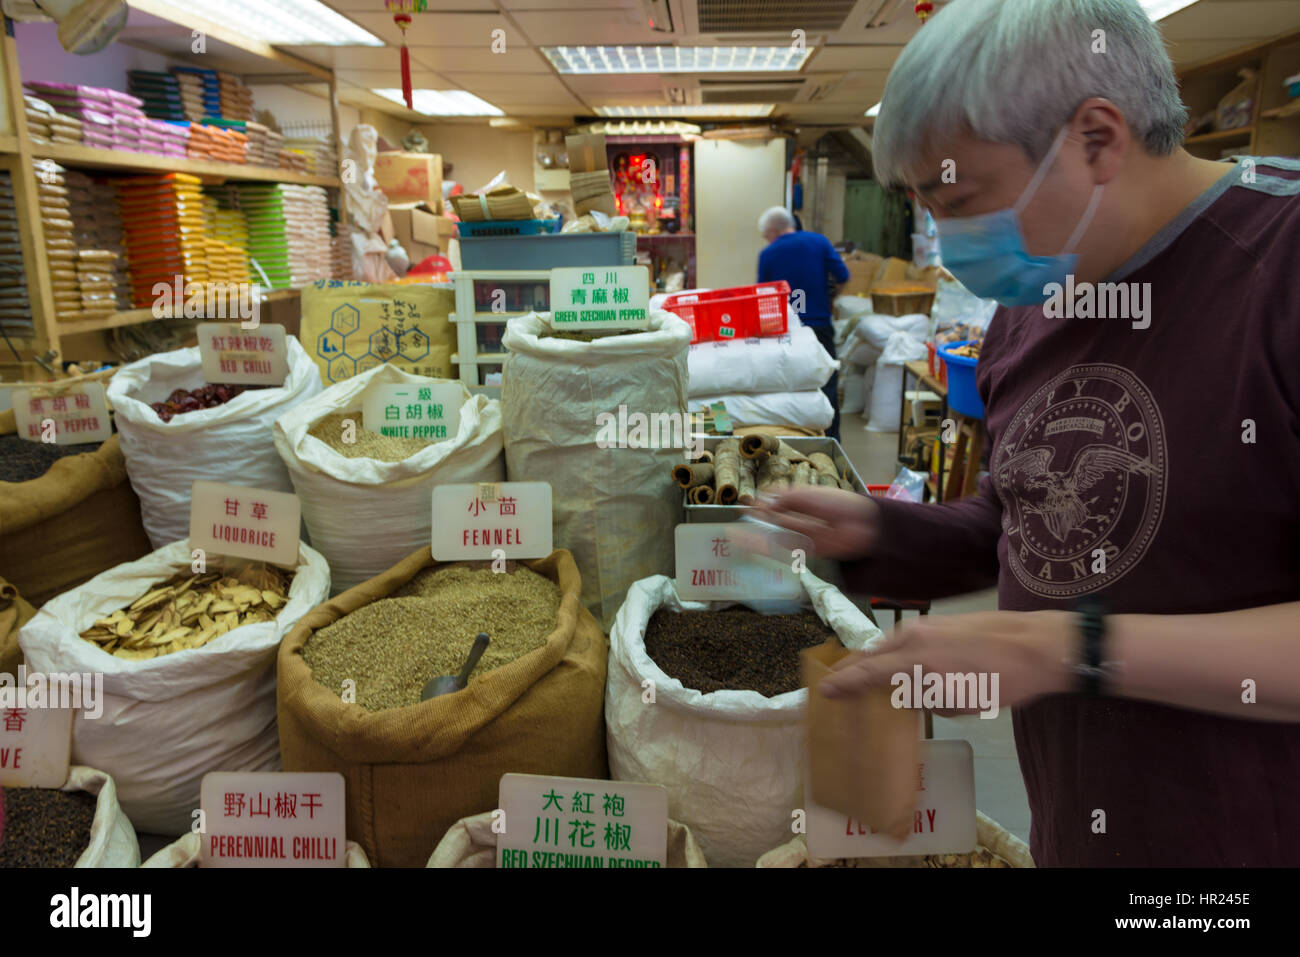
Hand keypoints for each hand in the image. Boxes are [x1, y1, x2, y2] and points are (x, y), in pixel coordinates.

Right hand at [751, 486, 879, 559]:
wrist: (864, 526)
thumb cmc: (840, 504)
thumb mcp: (809, 495)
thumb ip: (785, 498)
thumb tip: (765, 501)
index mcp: (808, 502)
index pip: (782, 503)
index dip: (765, 504)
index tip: (749, 504)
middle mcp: (805, 519)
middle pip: (777, 521)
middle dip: (758, 521)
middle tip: (740, 519)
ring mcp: (806, 536)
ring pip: (776, 535)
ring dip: (757, 536)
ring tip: (735, 535)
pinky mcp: (807, 551)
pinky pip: (782, 547)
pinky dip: (766, 545)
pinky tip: (750, 542)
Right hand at [820, 611, 1076, 714]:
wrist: (1038, 646)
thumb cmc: (1000, 681)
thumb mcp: (958, 703)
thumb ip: (924, 697)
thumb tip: (909, 694)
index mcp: (914, 660)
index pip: (866, 673)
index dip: (843, 684)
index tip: (824, 691)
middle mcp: (912, 637)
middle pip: (870, 654)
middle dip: (850, 669)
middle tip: (835, 682)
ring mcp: (927, 625)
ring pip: (888, 644)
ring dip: (874, 660)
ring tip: (864, 676)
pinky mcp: (942, 622)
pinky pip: (906, 638)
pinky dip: (894, 652)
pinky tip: (901, 663)